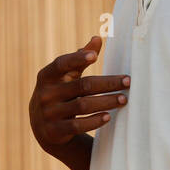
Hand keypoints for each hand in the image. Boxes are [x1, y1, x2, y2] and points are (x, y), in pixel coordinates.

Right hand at [28, 35, 129, 156]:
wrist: (42, 126)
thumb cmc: (59, 92)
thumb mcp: (65, 76)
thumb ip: (79, 58)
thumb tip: (97, 38)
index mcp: (47, 76)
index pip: (61, 64)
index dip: (77, 58)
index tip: (95, 55)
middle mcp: (46, 93)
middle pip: (82, 85)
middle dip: (107, 83)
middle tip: (128, 81)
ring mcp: (49, 113)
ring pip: (82, 105)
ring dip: (106, 102)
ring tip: (124, 99)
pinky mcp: (55, 131)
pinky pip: (78, 125)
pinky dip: (94, 121)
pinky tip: (108, 117)